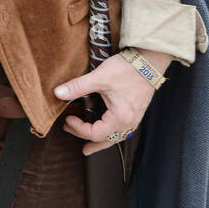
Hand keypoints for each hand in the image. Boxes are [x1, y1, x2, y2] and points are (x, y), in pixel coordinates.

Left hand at [54, 49, 171, 154]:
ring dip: (100, 141)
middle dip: (87, 139)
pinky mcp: (136, 113)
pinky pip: (122, 130)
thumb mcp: (99, 77)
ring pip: (115, 137)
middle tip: (70, 132)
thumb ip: (77, 87)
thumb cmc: (128, 69)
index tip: (68, 119)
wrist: (150, 60)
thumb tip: (58, 93)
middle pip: (105, 140)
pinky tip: (106, 131)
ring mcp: (135, 119)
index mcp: (120, 117)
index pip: (94, 133)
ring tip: (89, 146)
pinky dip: (111, 134)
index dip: (78, 129)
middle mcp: (129, 122)